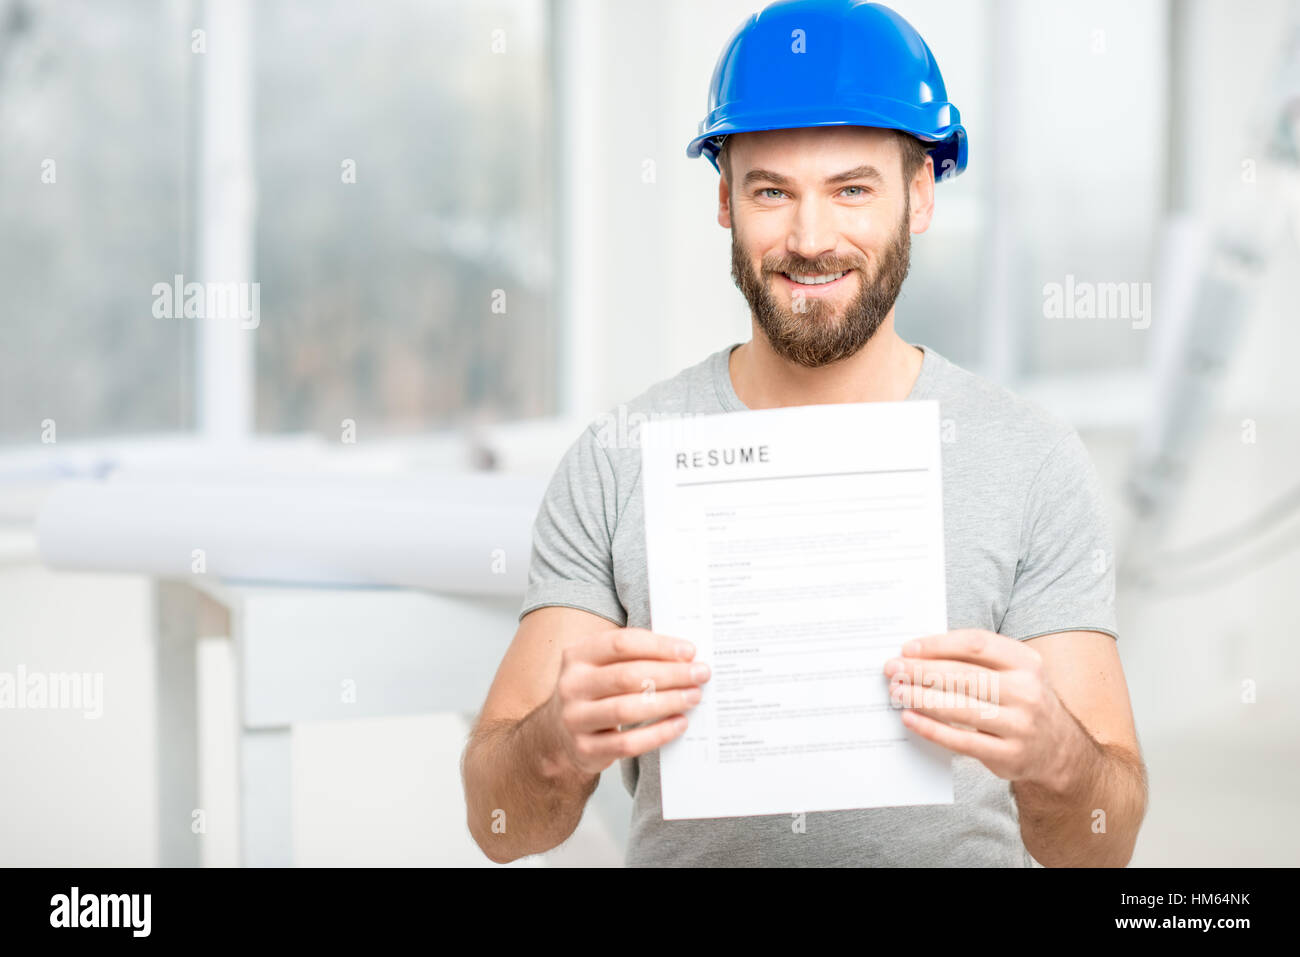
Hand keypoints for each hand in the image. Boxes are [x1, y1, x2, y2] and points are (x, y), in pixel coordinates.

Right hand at [546, 627, 709, 774]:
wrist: (558, 735)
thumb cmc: (594, 691)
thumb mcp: (600, 665)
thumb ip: (633, 656)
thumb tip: (685, 654)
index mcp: (577, 655)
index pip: (621, 643)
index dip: (658, 646)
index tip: (689, 651)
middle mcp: (571, 685)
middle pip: (627, 676)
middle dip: (671, 674)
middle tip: (700, 674)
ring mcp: (575, 719)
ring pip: (627, 710)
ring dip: (667, 702)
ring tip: (693, 697)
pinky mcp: (585, 749)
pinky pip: (628, 743)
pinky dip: (658, 734)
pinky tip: (679, 724)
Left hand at [882, 628, 1083, 791]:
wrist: (1059, 748)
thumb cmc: (1021, 699)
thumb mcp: (1014, 671)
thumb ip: (978, 659)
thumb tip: (919, 652)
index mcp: (1026, 662)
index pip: (976, 645)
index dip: (938, 644)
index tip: (909, 648)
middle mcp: (1026, 691)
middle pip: (963, 676)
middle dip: (921, 671)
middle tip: (892, 669)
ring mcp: (1020, 725)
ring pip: (960, 708)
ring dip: (921, 698)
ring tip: (897, 691)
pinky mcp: (1009, 755)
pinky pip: (961, 740)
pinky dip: (931, 729)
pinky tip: (910, 719)